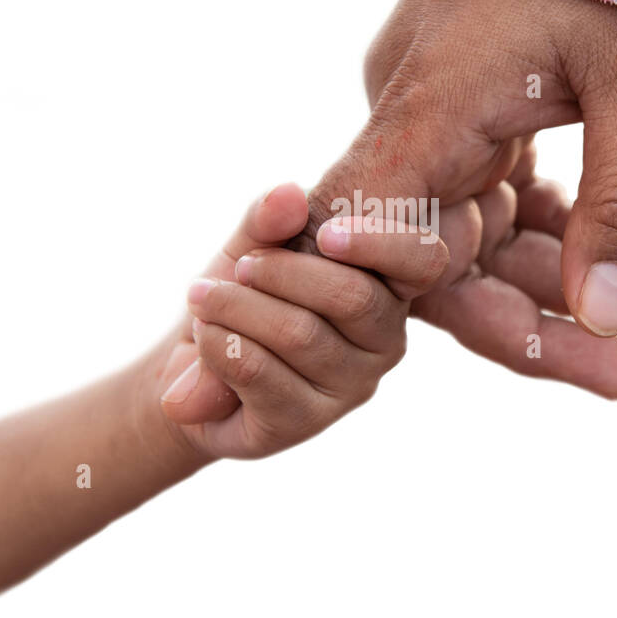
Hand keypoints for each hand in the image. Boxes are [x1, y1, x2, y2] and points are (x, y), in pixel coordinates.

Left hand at [156, 184, 447, 459]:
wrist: (193, 364)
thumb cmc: (242, 294)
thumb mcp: (253, 243)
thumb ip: (269, 218)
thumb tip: (288, 195)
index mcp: (388, 287)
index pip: (423, 262)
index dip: (381, 243)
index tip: (324, 233)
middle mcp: (384, 341)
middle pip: (353, 296)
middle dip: (282, 271)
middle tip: (239, 265)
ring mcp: (349, 387)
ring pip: (299, 333)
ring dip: (235, 307)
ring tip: (203, 298)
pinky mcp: (303, 422)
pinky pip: (260, 372)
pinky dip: (220, 344)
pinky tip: (205, 337)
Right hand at [296, 0, 616, 393]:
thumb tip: (605, 318)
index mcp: (431, 106)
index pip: (370, 226)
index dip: (383, 299)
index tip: (429, 354)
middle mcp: (412, 114)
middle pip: (438, 251)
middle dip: (525, 320)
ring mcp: (436, 109)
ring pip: (472, 226)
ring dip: (555, 275)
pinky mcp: (467, 103)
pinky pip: (492, 188)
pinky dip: (553, 225)